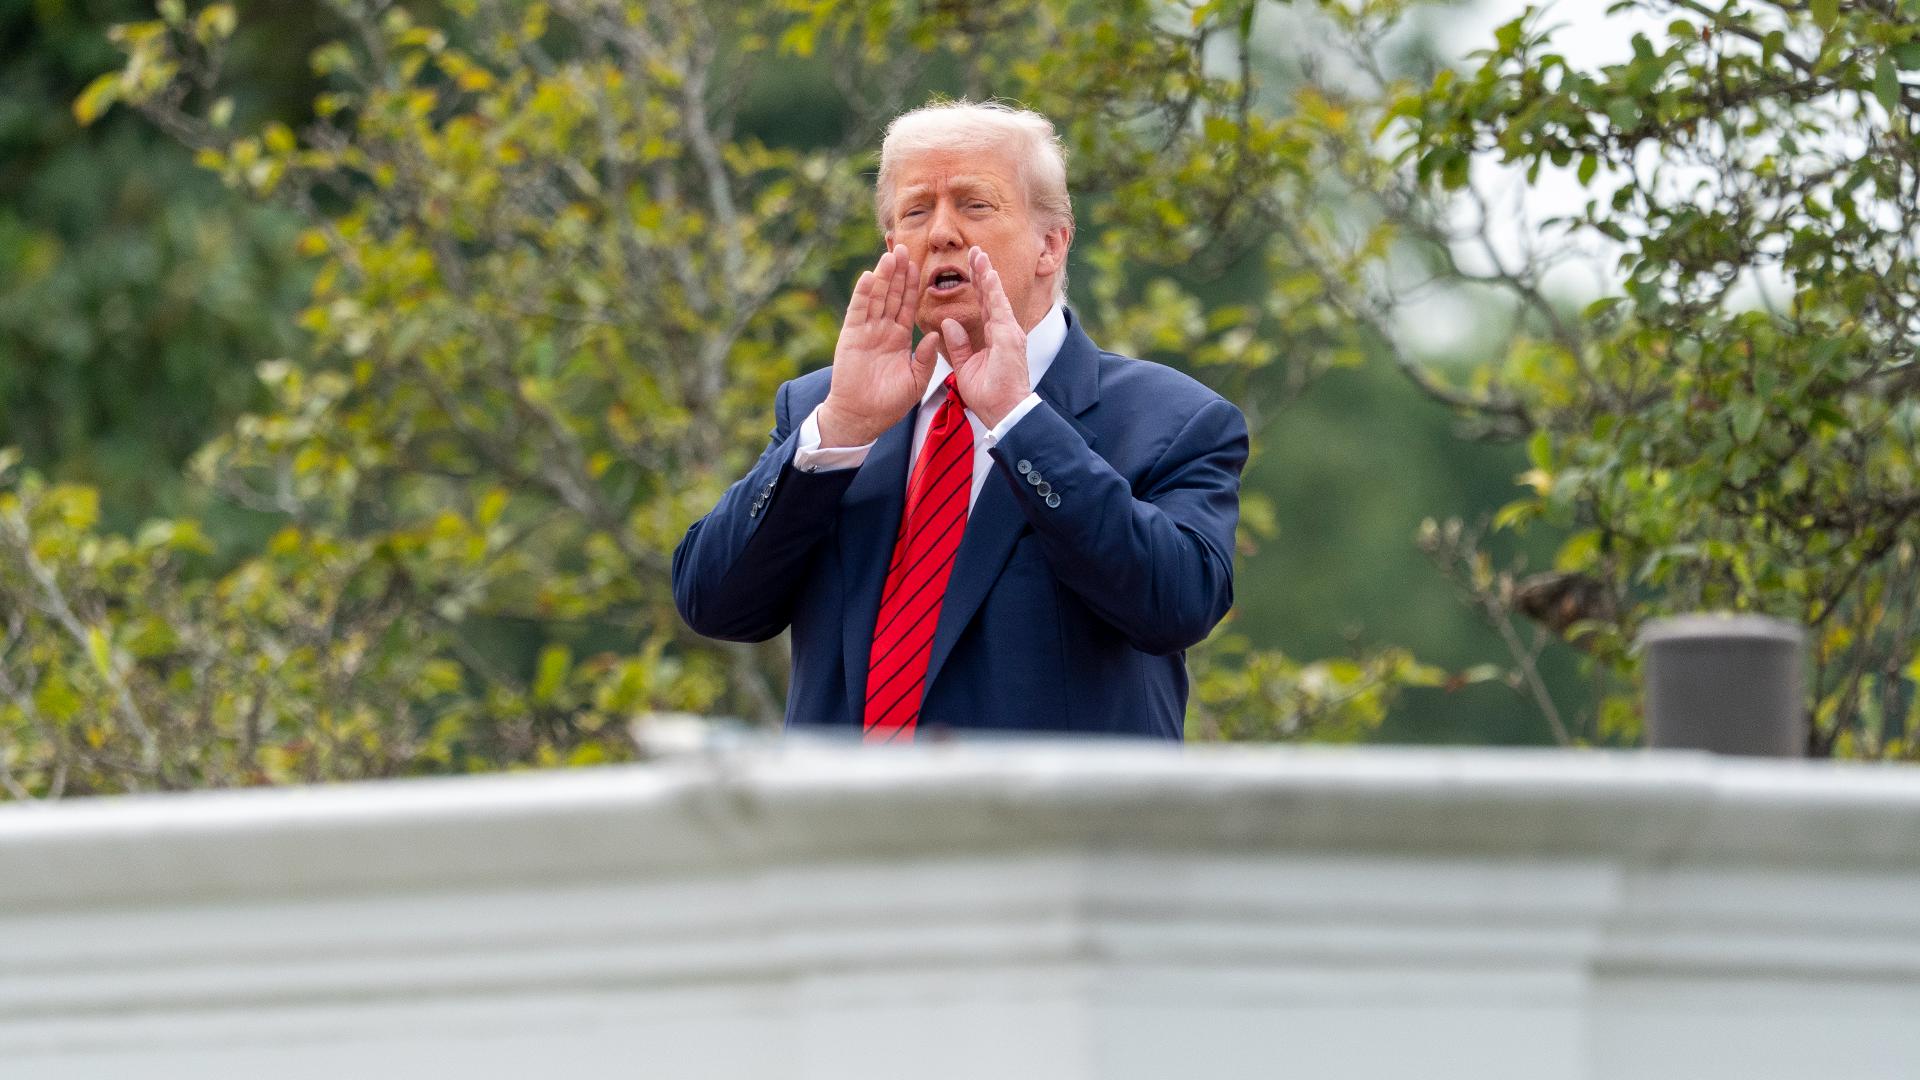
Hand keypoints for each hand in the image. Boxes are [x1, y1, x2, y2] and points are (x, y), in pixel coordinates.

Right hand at [818, 245, 937, 446]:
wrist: (862, 418)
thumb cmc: (889, 404)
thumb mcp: (916, 380)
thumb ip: (926, 357)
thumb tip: (937, 334)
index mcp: (898, 338)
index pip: (907, 305)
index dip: (913, 285)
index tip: (920, 265)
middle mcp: (882, 330)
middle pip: (892, 294)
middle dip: (899, 272)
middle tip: (905, 247)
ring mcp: (865, 331)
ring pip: (876, 297)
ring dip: (884, 276)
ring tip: (891, 254)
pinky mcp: (851, 336)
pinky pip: (858, 310)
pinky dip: (863, 293)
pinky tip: (870, 276)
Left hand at [940, 247, 1030, 428]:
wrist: (1005, 413)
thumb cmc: (989, 396)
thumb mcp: (965, 368)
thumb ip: (957, 344)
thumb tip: (947, 323)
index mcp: (995, 337)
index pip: (983, 306)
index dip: (976, 287)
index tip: (970, 268)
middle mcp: (1004, 331)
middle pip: (990, 296)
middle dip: (981, 273)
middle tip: (974, 251)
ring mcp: (1009, 333)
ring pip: (995, 297)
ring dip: (986, 274)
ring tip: (978, 254)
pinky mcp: (1009, 337)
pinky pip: (999, 309)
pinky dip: (993, 290)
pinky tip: (987, 273)